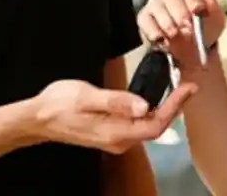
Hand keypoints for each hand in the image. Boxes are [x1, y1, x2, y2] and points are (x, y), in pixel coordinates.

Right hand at [29, 78, 196, 154]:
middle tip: (187, 86)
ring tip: (176, 90)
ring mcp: (114, 138)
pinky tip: (153, 98)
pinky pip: (137, 125)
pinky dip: (150, 111)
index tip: (188, 89)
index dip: (175, 107)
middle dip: (174, 107)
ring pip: (147, 126)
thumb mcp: (88, 96)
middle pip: (155, 127)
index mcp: (115, 132)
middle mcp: (119, 140)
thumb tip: (144, 105)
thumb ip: (117, 101)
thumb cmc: (59, 104)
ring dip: (164, 109)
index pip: (155, 124)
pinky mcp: (110, 133)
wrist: (37, 119)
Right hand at [136, 0, 224, 74]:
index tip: (198, 11)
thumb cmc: (206, 25)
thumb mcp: (216, 19)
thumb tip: (204, 6)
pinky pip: (145, 21)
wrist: (193, 44)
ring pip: (157, 7)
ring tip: (176, 36)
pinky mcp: (145, 16)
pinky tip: (163, 41)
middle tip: (187, 26)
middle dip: (179, 11)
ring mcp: (155, 1)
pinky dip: (153, 32)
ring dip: (167, 23)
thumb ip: (212, 11)